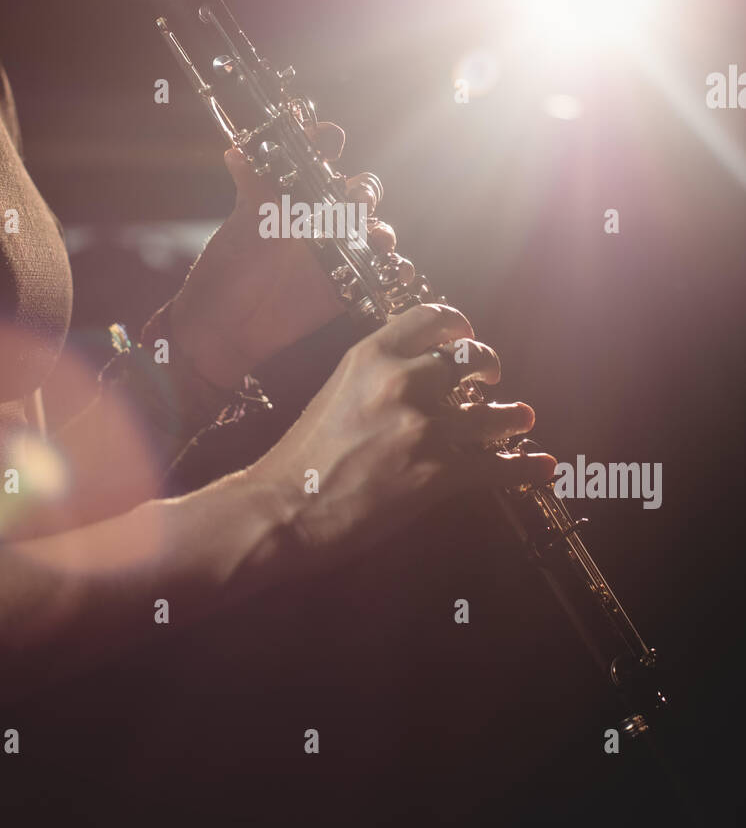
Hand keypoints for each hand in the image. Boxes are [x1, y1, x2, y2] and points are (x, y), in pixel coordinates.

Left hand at [142, 123, 397, 388]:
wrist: (226, 325)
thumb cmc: (230, 268)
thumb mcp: (243, 224)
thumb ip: (251, 186)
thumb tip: (235, 150)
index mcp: (295, 196)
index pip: (320, 159)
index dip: (328, 143)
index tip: (331, 140)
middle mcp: (320, 218)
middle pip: (360, 192)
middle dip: (365, 190)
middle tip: (356, 200)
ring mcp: (337, 251)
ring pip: (375, 229)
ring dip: (383, 230)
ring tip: (377, 239)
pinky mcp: (348, 285)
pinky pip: (382, 272)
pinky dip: (396, 269)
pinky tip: (394, 270)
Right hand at [248, 303, 557, 562]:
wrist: (283, 509)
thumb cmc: (299, 459)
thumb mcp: (334, 393)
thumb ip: (374, 378)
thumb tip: (413, 375)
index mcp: (371, 356)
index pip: (431, 318)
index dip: (457, 323)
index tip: (466, 332)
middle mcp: (403, 382)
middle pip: (470, 359)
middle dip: (489, 368)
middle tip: (492, 378)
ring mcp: (424, 429)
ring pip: (493, 415)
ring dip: (512, 417)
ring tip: (521, 417)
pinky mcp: (438, 475)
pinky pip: (498, 467)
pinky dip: (526, 468)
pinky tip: (543, 467)